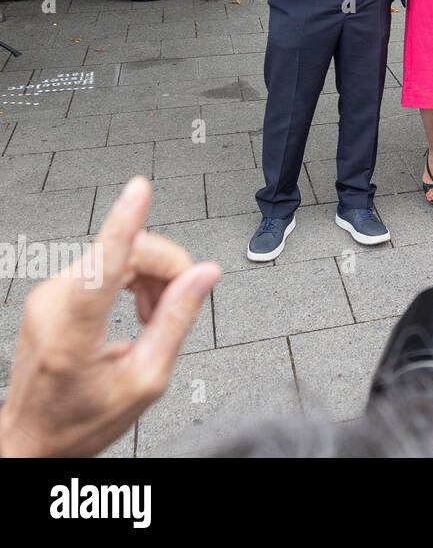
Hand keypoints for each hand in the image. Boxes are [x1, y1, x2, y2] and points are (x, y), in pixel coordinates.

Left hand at [0, 177, 219, 457]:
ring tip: (156, 318)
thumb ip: (176, 321)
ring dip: (152, 277)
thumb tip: (204, 275)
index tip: (139, 190)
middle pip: (127, 252)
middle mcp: (54, 302)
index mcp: (73, 332)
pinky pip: (108, 264)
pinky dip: (135, 281)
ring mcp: (49, 293)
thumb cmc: (81, 419)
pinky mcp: (54, 291)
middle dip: (167, 270)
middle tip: (178, 307)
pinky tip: (140, 310)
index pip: (105, 263)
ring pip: (121, 254)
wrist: (33, 437)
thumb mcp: (145, 381)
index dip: (127, 221)